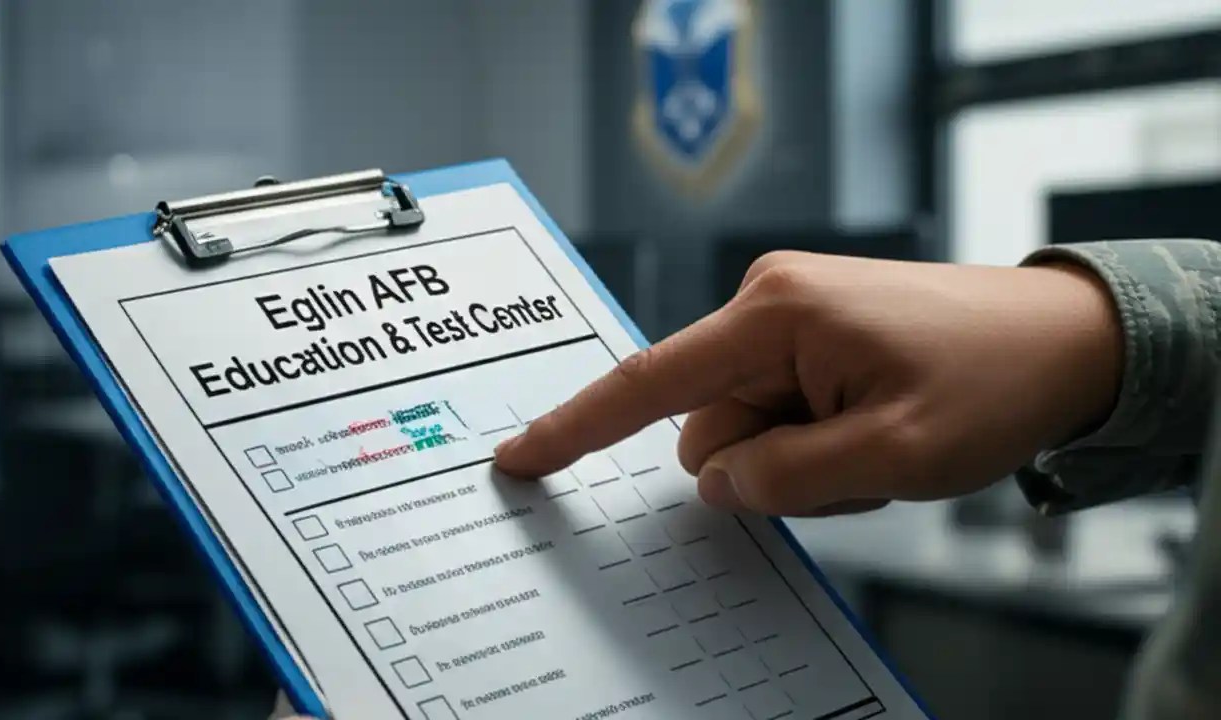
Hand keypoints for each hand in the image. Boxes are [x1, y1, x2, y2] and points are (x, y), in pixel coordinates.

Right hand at [495, 251, 1121, 515]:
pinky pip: (781, 409)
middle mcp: (770, 302)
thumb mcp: (890, 455)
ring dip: (800, 457)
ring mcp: (792, 316)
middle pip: (710, 422)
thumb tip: (712, 481)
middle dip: (763, 464)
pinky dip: (817, 440)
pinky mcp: (813, 334)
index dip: (576, 427)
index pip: (649, 383)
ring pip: (748, 426)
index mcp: (776, 314)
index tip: (520, 458)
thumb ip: (784, 478)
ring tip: (878, 445)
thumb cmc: (994, 381)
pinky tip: (875, 430)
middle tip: (856, 463)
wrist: (1070, 340)